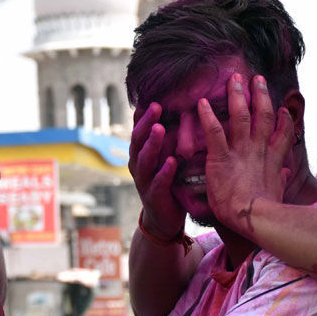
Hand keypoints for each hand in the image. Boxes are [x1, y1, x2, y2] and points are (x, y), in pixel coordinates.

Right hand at [129, 103, 184, 239]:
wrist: (164, 219)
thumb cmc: (167, 182)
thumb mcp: (164, 157)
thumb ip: (166, 139)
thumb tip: (178, 110)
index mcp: (140, 153)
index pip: (139, 129)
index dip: (142, 114)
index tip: (150, 96)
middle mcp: (138, 165)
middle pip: (138, 140)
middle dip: (146, 123)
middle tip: (156, 106)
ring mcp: (144, 181)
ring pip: (144, 160)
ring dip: (152, 144)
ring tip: (159, 129)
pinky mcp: (154, 197)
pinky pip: (158, 182)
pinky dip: (164, 172)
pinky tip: (172, 162)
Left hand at [198, 74, 293, 235]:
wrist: (254, 219)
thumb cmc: (265, 212)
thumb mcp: (277, 193)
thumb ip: (281, 179)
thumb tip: (287, 172)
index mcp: (273, 159)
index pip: (282, 134)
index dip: (284, 119)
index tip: (283, 108)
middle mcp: (258, 150)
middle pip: (263, 115)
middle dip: (260, 95)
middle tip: (256, 78)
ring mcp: (241, 152)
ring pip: (241, 116)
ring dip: (238, 95)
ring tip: (235, 79)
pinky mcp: (221, 158)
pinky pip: (214, 132)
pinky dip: (208, 116)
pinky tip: (202, 102)